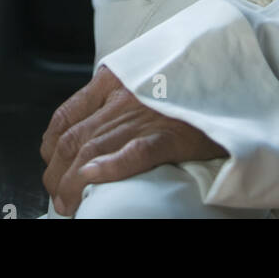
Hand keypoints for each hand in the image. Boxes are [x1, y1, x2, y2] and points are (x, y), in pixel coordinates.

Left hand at [40, 64, 227, 215]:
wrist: (228, 73)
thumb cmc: (187, 80)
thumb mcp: (144, 75)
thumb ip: (118, 94)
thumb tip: (94, 129)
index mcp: (114, 80)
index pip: (67, 115)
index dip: (51, 145)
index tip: (51, 164)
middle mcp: (123, 97)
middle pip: (73, 140)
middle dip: (57, 173)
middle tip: (59, 197)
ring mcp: (145, 115)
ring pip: (94, 151)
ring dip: (73, 182)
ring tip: (69, 204)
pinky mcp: (170, 134)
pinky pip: (134, 152)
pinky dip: (110, 167)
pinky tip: (94, 180)